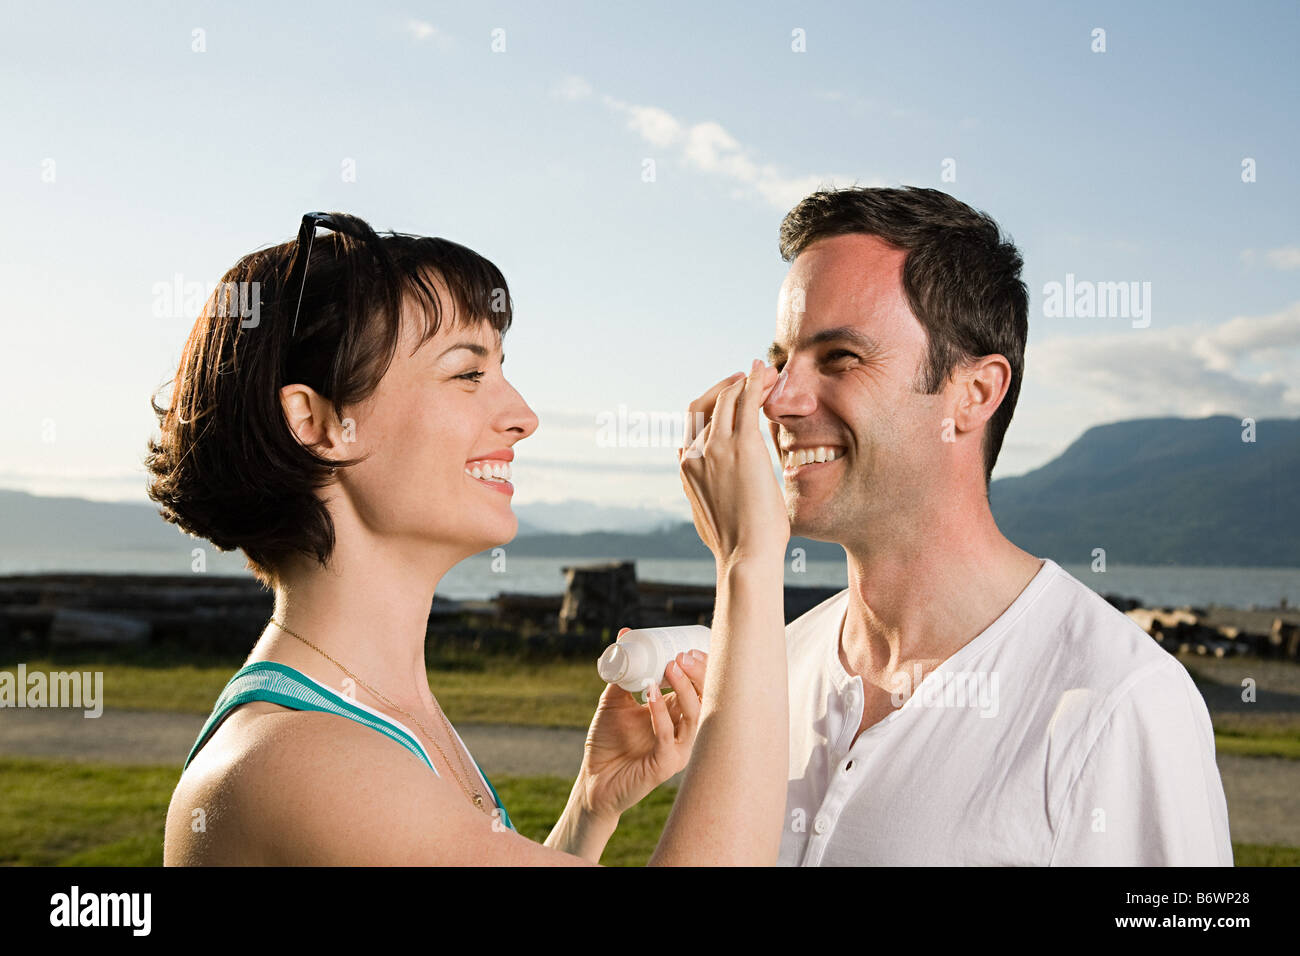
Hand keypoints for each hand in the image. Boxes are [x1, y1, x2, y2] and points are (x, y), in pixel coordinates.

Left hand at [577, 628, 708, 819]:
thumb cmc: (607, 742)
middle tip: (682, 655)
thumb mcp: (615, 700)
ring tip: (671, 667)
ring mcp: (677, 749)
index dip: (698, 668)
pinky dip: (661, 713)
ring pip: (694, 716)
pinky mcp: (665, 765)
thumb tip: (625, 634)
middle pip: (705, 699)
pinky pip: (669, 737)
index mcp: (675, 714)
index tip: (685, 647)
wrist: (592, 780)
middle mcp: (682, 731)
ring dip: (684, 689)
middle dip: (698, 674)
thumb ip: (623, 672)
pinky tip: (650, 694)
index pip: (698, 688)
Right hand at [679, 359, 789, 564]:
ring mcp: (716, 447)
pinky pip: (746, 401)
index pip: (692, 424)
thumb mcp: (705, 516)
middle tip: (751, 377)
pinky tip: (767, 373)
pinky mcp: (742, 446)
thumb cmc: (735, 545)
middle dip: (727, 386)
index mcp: (686, 468)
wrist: (745, 556)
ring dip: (746, 381)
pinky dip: (755, 382)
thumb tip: (695, 487)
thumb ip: (698, 492)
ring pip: (726, 398)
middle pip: (704, 404)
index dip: (712, 406)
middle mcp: (695, 453)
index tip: (732, 398)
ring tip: (769, 374)